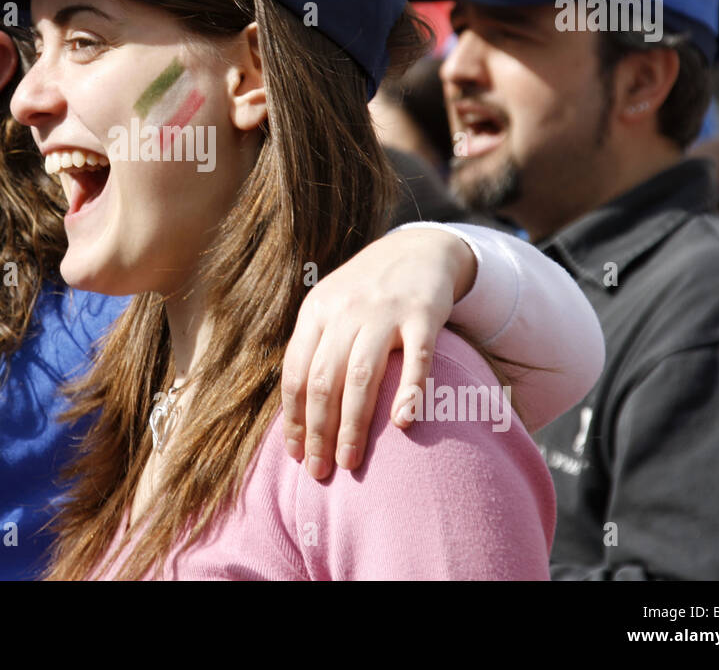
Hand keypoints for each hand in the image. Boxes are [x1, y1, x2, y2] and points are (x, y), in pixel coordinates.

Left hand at [281, 225, 475, 478]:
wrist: (418, 248)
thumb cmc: (366, 292)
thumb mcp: (330, 308)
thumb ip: (313, 348)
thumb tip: (295, 411)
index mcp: (316, 312)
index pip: (296, 372)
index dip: (294, 417)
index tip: (296, 454)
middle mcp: (345, 312)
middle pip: (324, 380)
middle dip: (318, 431)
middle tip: (320, 471)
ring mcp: (385, 313)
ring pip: (362, 375)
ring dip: (353, 424)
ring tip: (350, 462)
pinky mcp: (424, 315)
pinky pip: (417, 357)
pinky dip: (409, 390)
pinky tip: (403, 423)